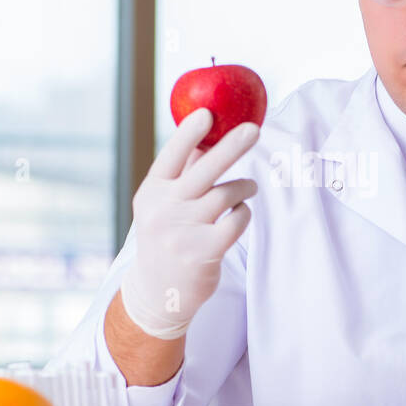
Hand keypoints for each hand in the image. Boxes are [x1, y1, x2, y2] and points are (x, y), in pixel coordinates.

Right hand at [118, 107, 258, 338]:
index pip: (171, 156)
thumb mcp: (162, 205)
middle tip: (254, 129)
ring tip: (248, 188)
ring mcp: (183, 231)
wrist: (157, 292)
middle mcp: (164, 209)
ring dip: (244, 187)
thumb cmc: (167, 236)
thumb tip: (210, 134)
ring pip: (226, 194)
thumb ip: (183, 174)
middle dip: (231, 146)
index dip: (189, 133)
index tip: (207, 114)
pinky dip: (243, 213)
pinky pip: (236, 220)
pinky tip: (239, 214)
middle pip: (204, 170)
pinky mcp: (204, 251)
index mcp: (151, 192)